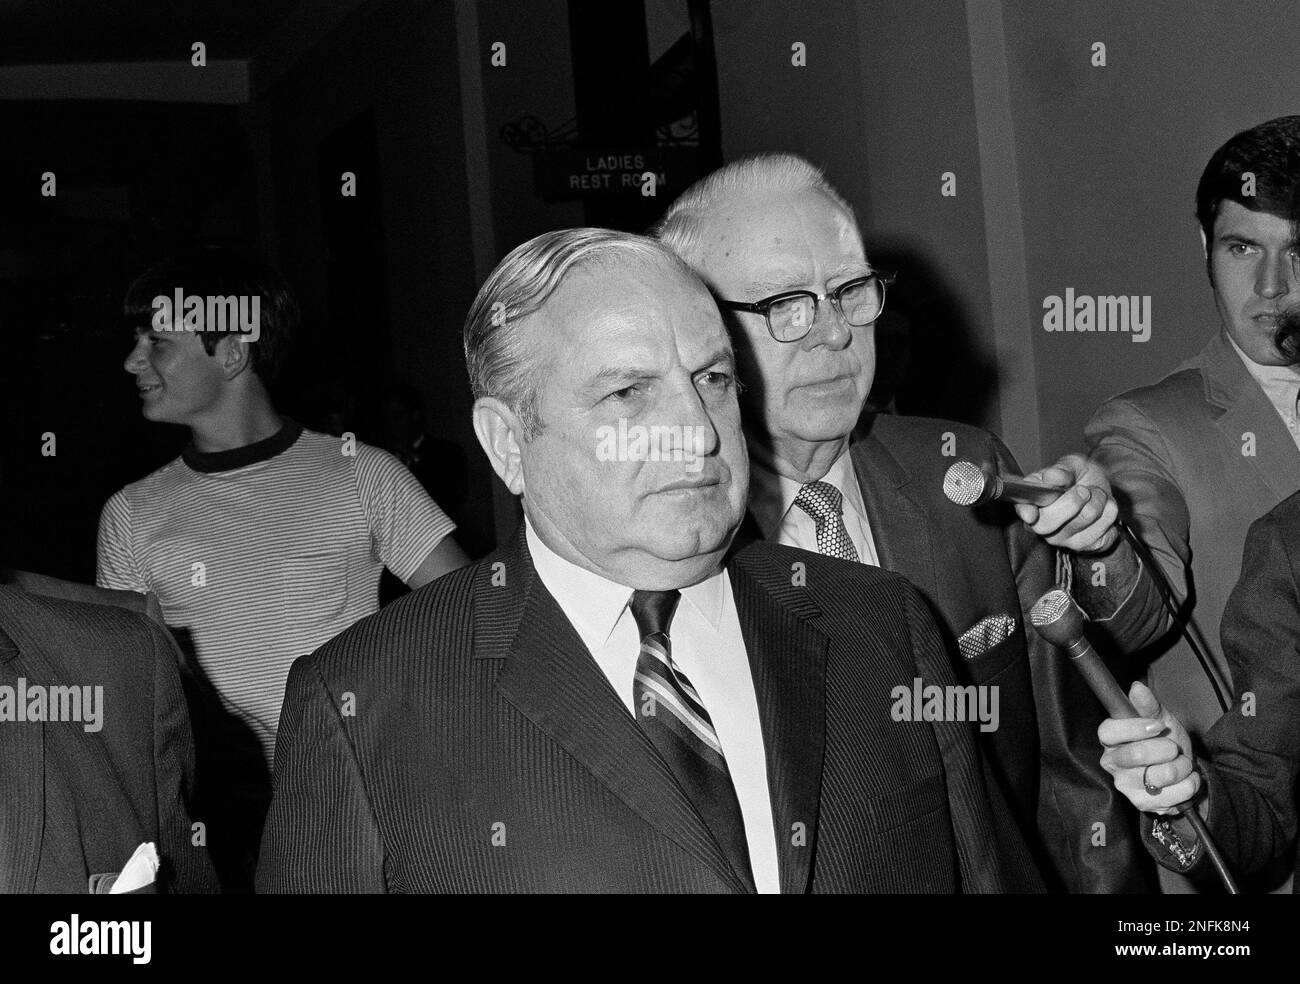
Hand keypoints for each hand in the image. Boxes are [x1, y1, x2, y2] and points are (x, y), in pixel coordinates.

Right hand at [1014, 452, 1119, 552]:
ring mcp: (1062, 538)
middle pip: (1047, 523)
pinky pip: (1102, 528)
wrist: (1103, 493)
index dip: (1025, 512)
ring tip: (1096, 494)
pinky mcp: (1084, 545)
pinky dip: (1108, 511)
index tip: (1031, 514)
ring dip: (1097, 500)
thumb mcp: (1073, 465)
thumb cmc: (1081, 478)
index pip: (1022, 510)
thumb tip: (1051, 477)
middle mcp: (1042, 523)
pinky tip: (1103, 507)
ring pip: (1081, 521)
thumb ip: (1062, 469)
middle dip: (1072, 502)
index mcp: (1033, 501)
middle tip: (1084, 489)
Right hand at [1099, 681, 1199, 813]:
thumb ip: (1149, 705)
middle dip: (1165, 750)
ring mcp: (1125, 785)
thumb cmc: (1166, 741)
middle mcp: (1112, 762)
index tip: (1157, 726)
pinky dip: (1188, 785)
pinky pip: (1170, 796)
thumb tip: (1137, 687)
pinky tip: (1187, 780)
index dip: (1133, 729)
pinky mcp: (1141, 803)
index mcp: (1111, 738)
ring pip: (1155, 777)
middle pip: (1133, 755)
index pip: (1108, 732)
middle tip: (1174, 748)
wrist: (1184, 772)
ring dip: (1181, 768)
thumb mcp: (1161, 719)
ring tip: (1183, 764)